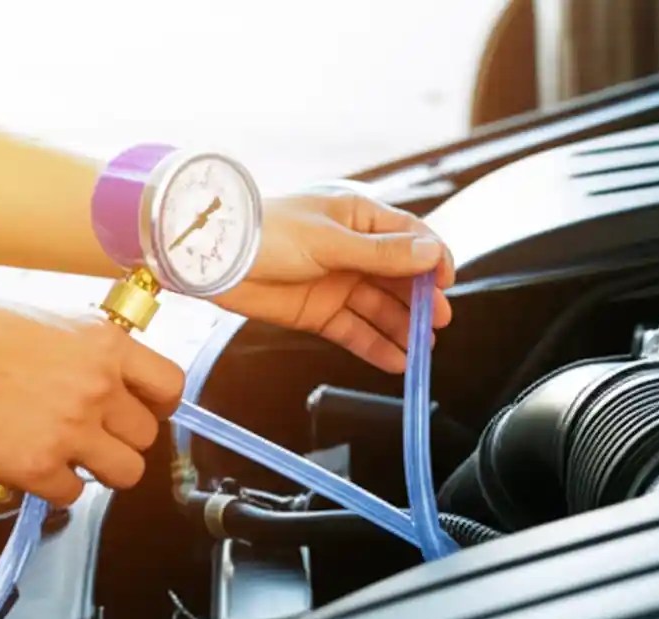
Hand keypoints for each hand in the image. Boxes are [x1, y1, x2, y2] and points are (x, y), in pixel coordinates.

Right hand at [0, 304, 184, 505]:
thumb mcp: (53, 320)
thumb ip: (91, 349)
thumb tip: (113, 369)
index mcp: (107, 347)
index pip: (170, 385)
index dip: (160, 404)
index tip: (146, 410)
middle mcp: (99, 389)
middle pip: (149, 435)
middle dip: (124, 439)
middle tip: (96, 435)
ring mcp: (72, 430)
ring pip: (127, 472)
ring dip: (103, 469)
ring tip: (74, 457)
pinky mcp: (39, 466)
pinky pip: (73, 494)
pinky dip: (57, 488)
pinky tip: (37, 469)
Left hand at [211, 189, 454, 372]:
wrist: (212, 256)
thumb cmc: (267, 231)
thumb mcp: (331, 240)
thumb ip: (383, 253)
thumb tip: (430, 254)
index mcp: (358, 218)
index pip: (410, 238)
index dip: (431, 259)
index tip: (446, 282)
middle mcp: (352, 250)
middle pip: (399, 277)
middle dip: (421, 300)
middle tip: (439, 321)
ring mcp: (337, 282)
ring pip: (380, 308)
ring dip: (402, 328)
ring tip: (422, 349)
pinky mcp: (319, 312)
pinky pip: (356, 331)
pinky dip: (376, 347)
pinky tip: (396, 361)